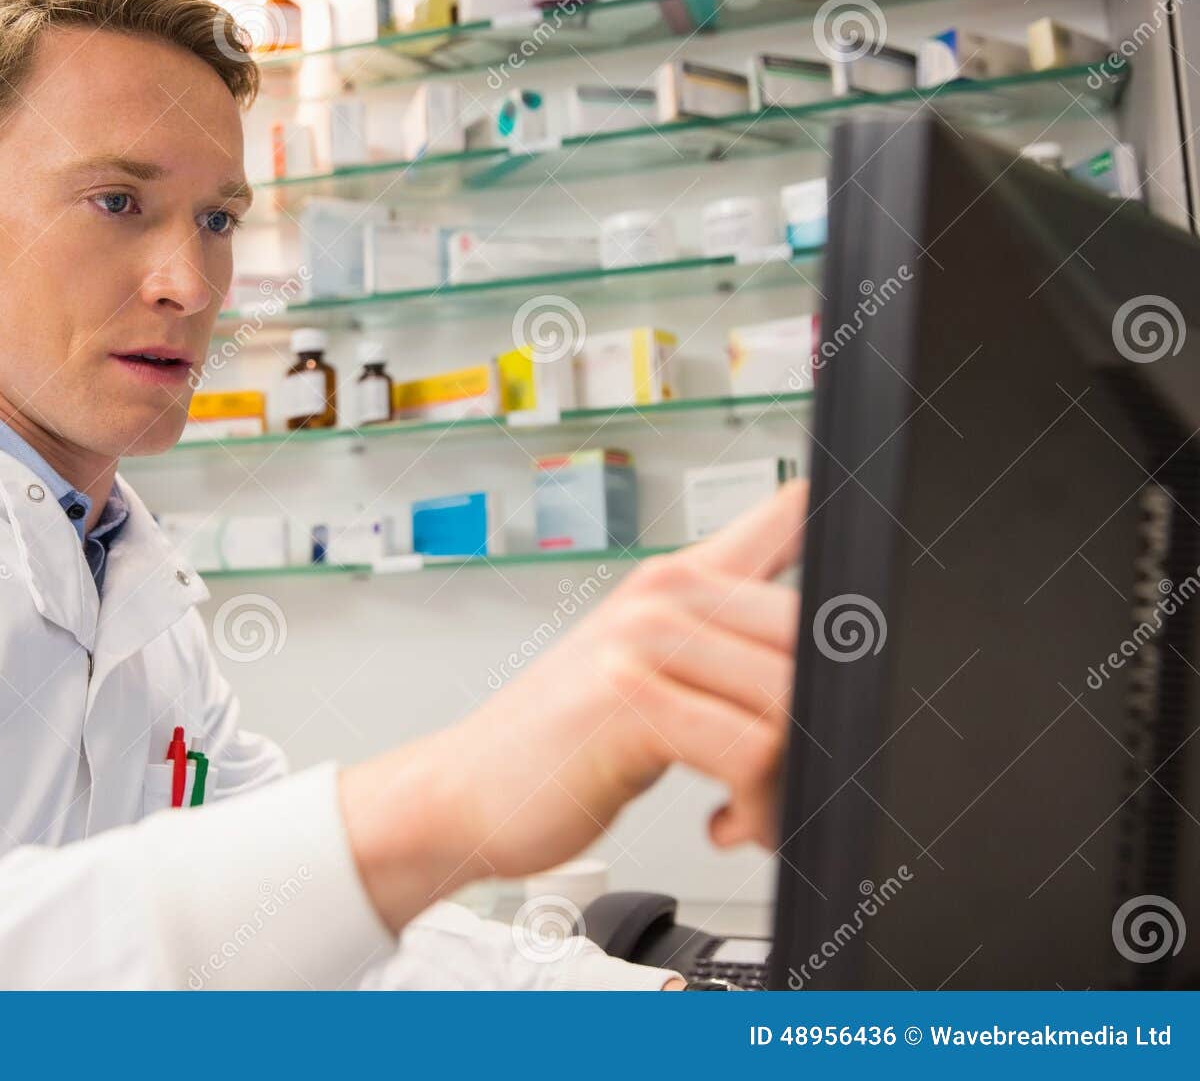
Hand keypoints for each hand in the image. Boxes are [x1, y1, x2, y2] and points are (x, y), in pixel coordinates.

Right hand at [342, 480, 806, 931]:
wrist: (464, 792)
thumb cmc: (559, 742)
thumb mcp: (643, 671)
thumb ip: (724, 647)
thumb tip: (821, 648)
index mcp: (676, 579)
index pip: (786, 517)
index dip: (846, 528)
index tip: (874, 574)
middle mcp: (662, 595)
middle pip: (812, 641)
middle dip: (820, 732)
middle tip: (782, 781)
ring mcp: (642, 640)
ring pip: (788, 703)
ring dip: (784, 785)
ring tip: (747, 809)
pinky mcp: (629, 700)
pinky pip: (750, 753)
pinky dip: (753, 808)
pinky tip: (721, 821)